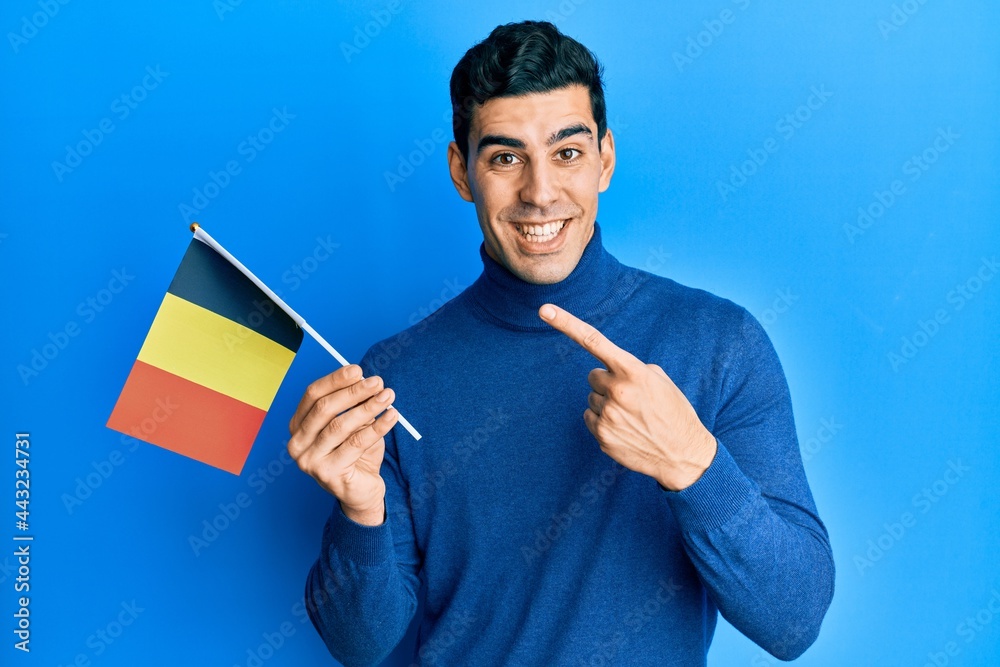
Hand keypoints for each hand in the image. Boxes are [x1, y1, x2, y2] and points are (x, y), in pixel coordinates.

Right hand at [287, 364, 398, 524]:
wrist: (362, 491)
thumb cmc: (356, 453)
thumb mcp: (354, 423)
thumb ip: (354, 404)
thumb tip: (366, 379)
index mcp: (298, 426)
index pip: (312, 395)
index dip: (335, 380)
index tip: (358, 370)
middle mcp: (297, 444)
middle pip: (324, 408)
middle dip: (354, 392)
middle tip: (378, 382)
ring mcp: (310, 461)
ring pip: (340, 426)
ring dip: (368, 407)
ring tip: (388, 397)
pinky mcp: (328, 474)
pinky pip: (356, 444)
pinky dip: (377, 427)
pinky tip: (391, 417)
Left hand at [539, 303, 716, 490]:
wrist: (683, 454)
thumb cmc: (673, 411)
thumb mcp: (659, 380)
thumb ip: (631, 369)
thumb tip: (608, 371)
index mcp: (633, 371)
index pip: (594, 341)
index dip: (566, 323)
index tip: (545, 310)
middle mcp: (617, 390)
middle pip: (593, 376)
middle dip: (607, 383)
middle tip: (631, 397)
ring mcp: (607, 414)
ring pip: (592, 398)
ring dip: (607, 403)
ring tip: (632, 415)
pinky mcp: (601, 435)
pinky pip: (589, 417)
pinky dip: (602, 421)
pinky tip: (624, 428)